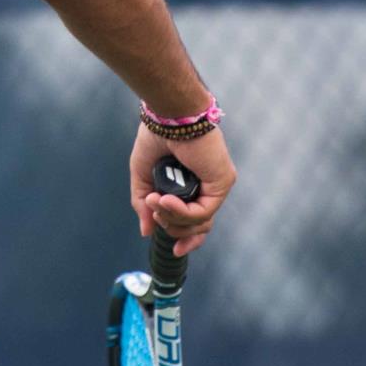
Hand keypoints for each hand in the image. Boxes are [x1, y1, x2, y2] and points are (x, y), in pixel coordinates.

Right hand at [130, 124, 234, 258]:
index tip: (174, 250)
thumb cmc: (156, 137)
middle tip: (155, 215)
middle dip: (174, 229)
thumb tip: (146, 231)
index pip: (196, 221)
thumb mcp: (143, 176)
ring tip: (155, 203)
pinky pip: (203, 212)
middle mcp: (208, 187)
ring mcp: (217, 185)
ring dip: (173, 219)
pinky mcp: (222, 182)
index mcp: (192, 185)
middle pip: (199, 227)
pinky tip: (165, 201)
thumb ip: (144, 204)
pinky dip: (182, 212)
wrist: (168, 115)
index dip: (185, 238)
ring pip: (200, 223)